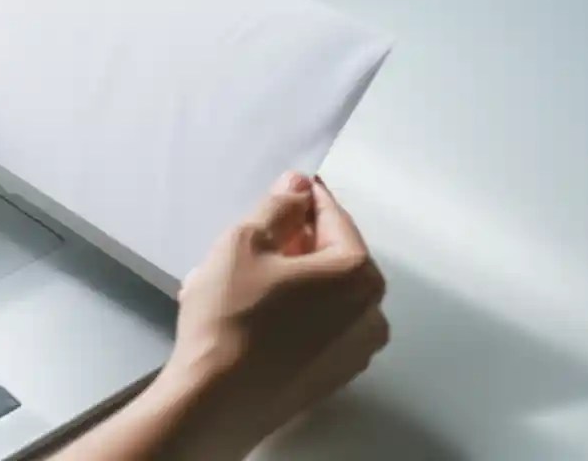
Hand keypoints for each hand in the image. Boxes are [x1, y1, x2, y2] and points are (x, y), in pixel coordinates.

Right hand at [157, 172, 388, 457]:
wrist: (216, 400)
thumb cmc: (231, 317)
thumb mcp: (244, 242)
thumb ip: (278, 207)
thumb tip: (297, 188)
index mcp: (358, 274)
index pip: (334, 218)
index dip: (304, 198)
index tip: (285, 188)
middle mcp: (371, 314)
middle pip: (335, 257)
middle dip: (299, 242)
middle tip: (258, 236)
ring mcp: (356, 351)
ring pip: (327, 294)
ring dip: (295, 278)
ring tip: (247, 278)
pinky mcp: (333, 377)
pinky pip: (319, 327)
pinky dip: (295, 312)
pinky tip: (255, 314)